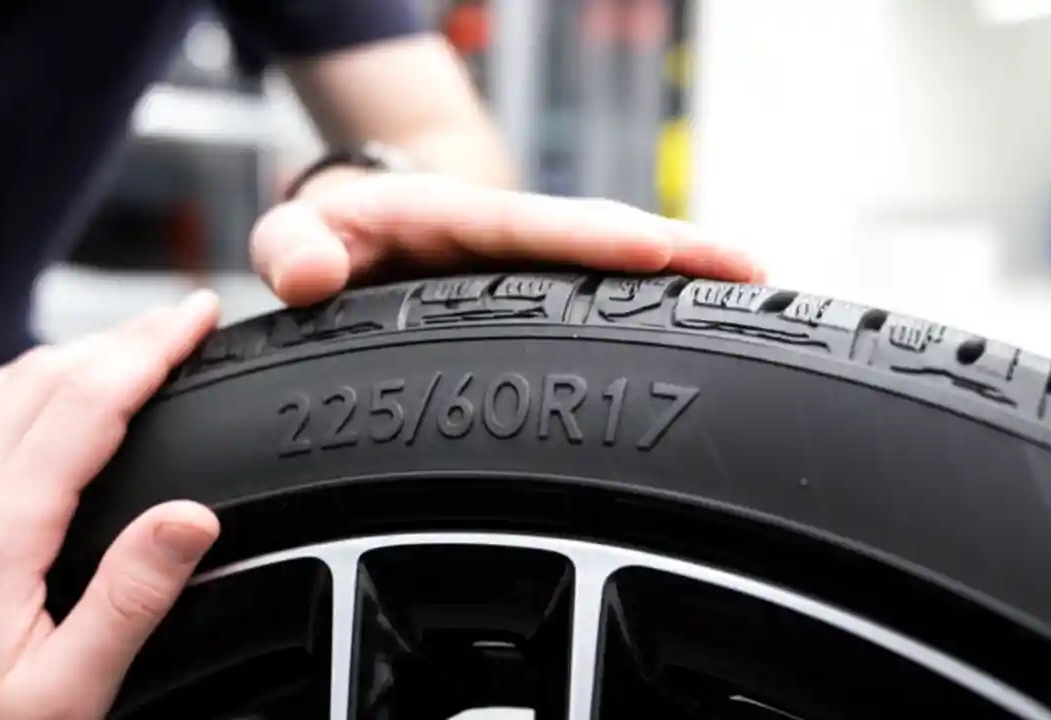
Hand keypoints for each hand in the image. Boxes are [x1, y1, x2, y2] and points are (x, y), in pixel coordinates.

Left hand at [0, 292, 220, 719]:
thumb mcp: (64, 696)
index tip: (195, 315)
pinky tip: (13, 399)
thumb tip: (192, 518)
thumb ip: (132, 599)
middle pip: (35, 378)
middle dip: (116, 339)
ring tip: (115, 354)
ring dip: (56, 359)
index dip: (150, 347)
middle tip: (173, 322)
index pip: (86, 404)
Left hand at [251, 169, 763, 305]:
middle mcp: (501, 239)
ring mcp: (527, 267)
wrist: (350, 235)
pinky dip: (657, 302)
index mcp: (448, 222)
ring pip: (613, 266)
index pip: (528, 228)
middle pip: (597, 238)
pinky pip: (604, 291)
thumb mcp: (293, 237)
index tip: (656, 252)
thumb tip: (307, 275)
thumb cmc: (325, 239)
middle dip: (676, 251)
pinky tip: (708, 331)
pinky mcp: (541, 291)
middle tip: (754, 272)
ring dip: (684, 277)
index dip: (591, 241)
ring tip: (760, 298)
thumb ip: (290, 249)